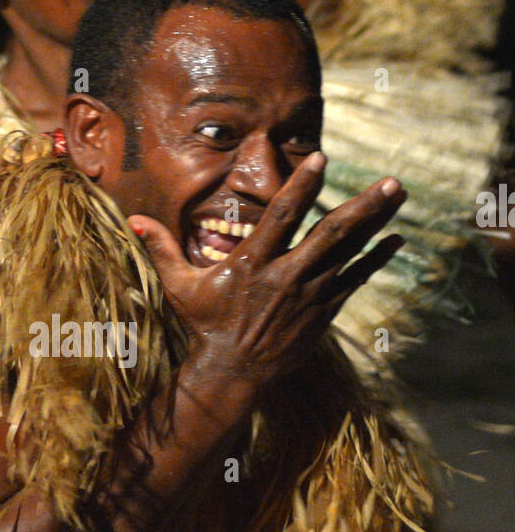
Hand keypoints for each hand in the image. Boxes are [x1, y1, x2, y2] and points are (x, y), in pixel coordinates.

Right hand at [128, 152, 404, 393]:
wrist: (233, 372)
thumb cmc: (206, 325)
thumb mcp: (180, 287)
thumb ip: (162, 248)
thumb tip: (133, 218)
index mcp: (253, 263)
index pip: (281, 217)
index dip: (302, 187)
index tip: (322, 159)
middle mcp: (286, 276)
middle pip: (332, 234)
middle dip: (363, 206)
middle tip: (392, 181)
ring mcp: (309, 295)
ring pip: (349, 253)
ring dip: (377, 223)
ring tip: (398, 194)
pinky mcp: (323, 311)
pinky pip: (355, 279)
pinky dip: (376, 258)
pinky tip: (396, 239)